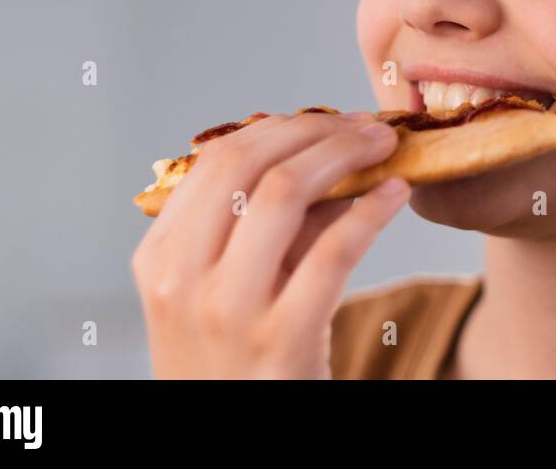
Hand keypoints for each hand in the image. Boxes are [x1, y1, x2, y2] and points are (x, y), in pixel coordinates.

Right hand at [130, 111, 408, 377]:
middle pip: (246, 165)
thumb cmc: (239, 361)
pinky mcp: (280, 344)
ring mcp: (227, 313)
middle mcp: (182, 281)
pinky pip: (332, 253)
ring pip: (283, 194)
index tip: (326, 119)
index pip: (214, 161)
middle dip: (314, 131)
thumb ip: (268, 228)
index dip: (278, 128)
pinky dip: (371, 212)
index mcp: (160, 258)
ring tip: (383, 147)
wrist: (233, 439)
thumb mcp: (227, 290)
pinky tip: (396, 195)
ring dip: (343, 156)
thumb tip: (331, 154)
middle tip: (364, 125)